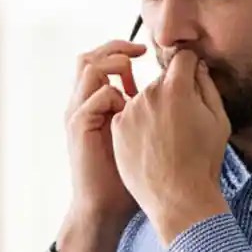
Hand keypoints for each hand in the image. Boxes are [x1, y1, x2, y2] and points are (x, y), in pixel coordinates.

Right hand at [55, 39, 146, 251]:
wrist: (106, 206)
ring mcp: (79, 113)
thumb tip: (171, 86)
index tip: (151, 50)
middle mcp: (84, 104)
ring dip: (113, 61)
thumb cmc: (129, 175)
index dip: (124, 49)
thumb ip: (148, 109)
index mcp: (96, 103)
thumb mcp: (140, 134)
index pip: (103, 62)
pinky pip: (95, 96)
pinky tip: (131, 98)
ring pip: (87, 67)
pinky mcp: (79, 127)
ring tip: (135, 65)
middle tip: (142, 48)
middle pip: (90, 56)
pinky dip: (114, 90)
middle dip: (116, 46)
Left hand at [111, 49, 230, 245]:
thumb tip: (196, 68)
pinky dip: (138, 124)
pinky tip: (151, 144)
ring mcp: (130, 111)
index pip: (181, 58)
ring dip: (154, 109)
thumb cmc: (203, 162)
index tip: (192, 78)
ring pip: (143, 99)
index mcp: (176, 88)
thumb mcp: (218, 120)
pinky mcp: (117, 128)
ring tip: (166, 138)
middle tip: (182, 120)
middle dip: (172, 92)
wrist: (178, 199)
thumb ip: (207, 87)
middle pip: (161, 81)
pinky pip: (129, 116)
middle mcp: (149, 94)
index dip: (190, 66)